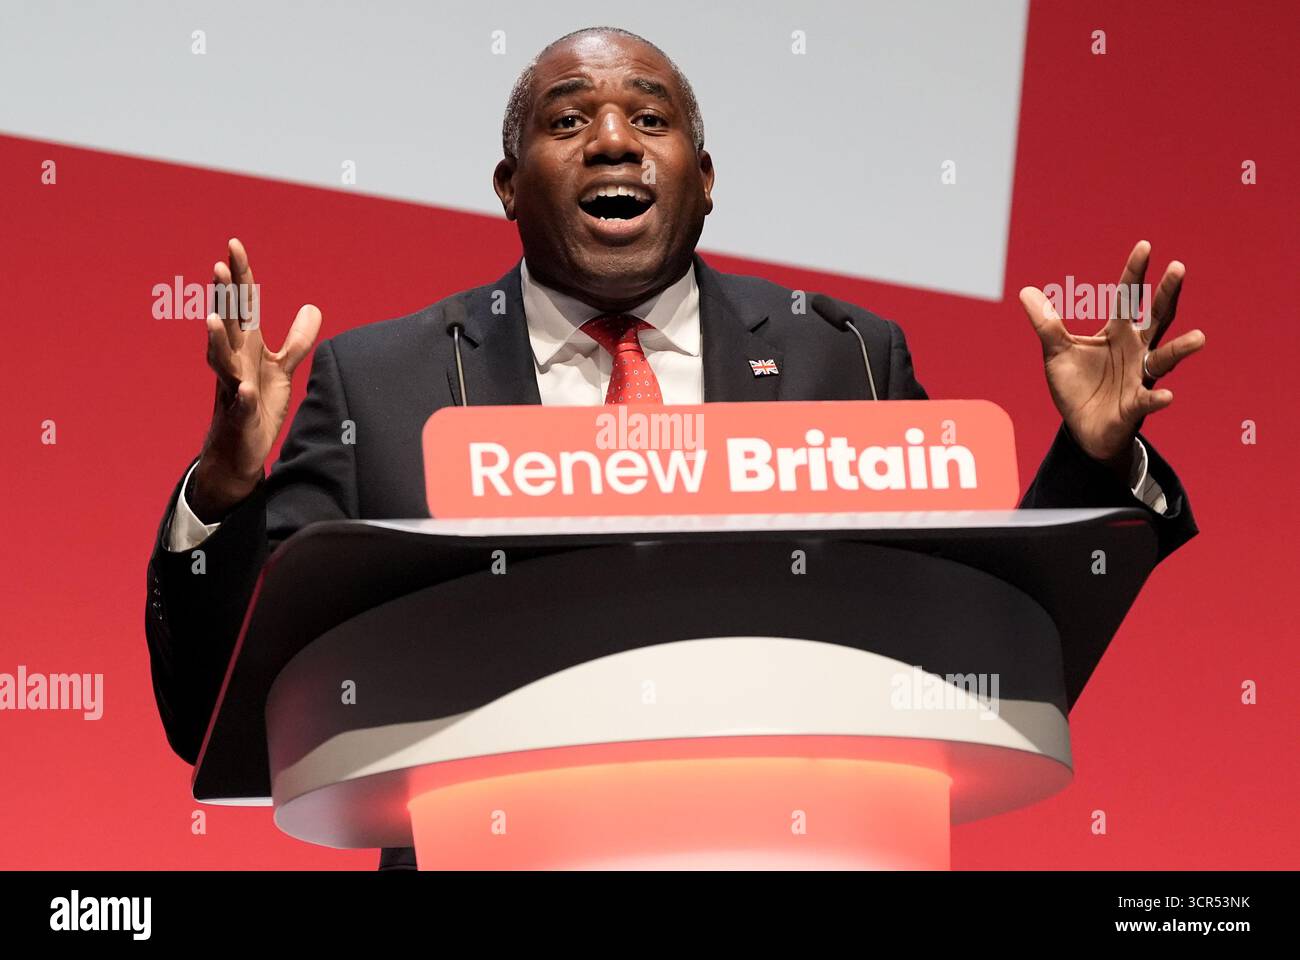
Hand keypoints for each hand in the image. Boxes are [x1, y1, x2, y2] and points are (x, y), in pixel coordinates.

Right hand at [191, 238, 320, 519]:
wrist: (240, 448)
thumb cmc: (258, 404)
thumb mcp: (281, 368)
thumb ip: (296, 340)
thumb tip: (312, 308)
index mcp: (245, 346)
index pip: (242, 304)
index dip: (239, 275)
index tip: (234, 244)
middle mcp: (235, 361)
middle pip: (227, 322)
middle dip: (222, 296)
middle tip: (217, 266)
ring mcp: (233, 387)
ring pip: (221, 360)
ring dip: (216, 340)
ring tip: (213, 318)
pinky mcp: (239, 415)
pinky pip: (239, 404)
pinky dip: (240, 396)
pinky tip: (244, 388)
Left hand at [1019, 240, 1204, 472]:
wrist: (1082, 427)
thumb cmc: (1076, 386)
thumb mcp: (1056, 352)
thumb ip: (1046, 324)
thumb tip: (1026, 291)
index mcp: (1118, 332)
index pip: (1128, 297)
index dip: (1135, 272)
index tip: (1145, 246)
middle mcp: (1136, 349)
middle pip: (1157, 317)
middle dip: (1166, 295)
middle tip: (1178, 268)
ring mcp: (1140, 376)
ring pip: (1164, 359)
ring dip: (1180, 349)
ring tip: (1199, 338)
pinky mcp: (1136, 406)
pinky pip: (1148, 400)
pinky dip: (1157, 398)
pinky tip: (1166, 396)